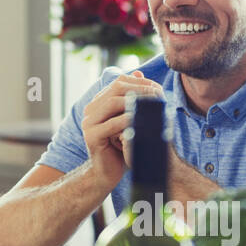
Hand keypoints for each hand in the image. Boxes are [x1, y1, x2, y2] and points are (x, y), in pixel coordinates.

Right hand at [81, 71, 163, 187]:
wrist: (108, 173)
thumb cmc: (122, 146)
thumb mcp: (131, 119)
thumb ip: (133, 98)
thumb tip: (139, 72)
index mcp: (99, 102)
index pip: (119, 82)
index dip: (139, 82)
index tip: (158, 88)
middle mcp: (91, 109)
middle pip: (116, 89)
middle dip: (139, 89)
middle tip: (158, 94)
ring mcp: (88, 122)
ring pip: (112, 103)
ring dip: (134, 102)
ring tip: (153, 105)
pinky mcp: (91, 137)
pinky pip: (111, 125)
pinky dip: (127, 121)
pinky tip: (142, 122)